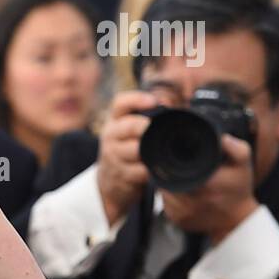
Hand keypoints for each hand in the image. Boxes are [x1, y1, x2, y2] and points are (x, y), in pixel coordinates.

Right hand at [96, 90, 156, 225]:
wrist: (109, 179)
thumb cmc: (126, 148)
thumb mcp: (128, 131)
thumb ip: (145, 118)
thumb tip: (170, 107)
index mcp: (115, 120)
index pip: (120, 103)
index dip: (136, 100)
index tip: (154, 101)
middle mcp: (111, 136)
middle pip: (127, 127)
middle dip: (142, 127)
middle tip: (152, 127)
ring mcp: (114, 155)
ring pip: (134, 150)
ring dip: (148, 150)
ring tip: (159, 150)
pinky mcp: (121, 174)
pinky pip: (139, 171)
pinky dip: (150, 169)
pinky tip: (157, 167)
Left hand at [159, 133, 258, 244]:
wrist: (236, 219)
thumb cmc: (238, 189)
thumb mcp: (243, 165)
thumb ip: (236, 148)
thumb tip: (222, 138)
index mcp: (206, 184)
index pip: (176, 167)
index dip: (177, 161)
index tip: (187, 159)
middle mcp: (190, 201)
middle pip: (168, 177)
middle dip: (173, 171)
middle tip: (186, 168)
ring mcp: (182, 213)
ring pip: (164, 190)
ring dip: (171, 183)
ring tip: (185, 179)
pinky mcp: (176, 220)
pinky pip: (165, 203)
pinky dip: (171, 196)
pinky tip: (184, 193)